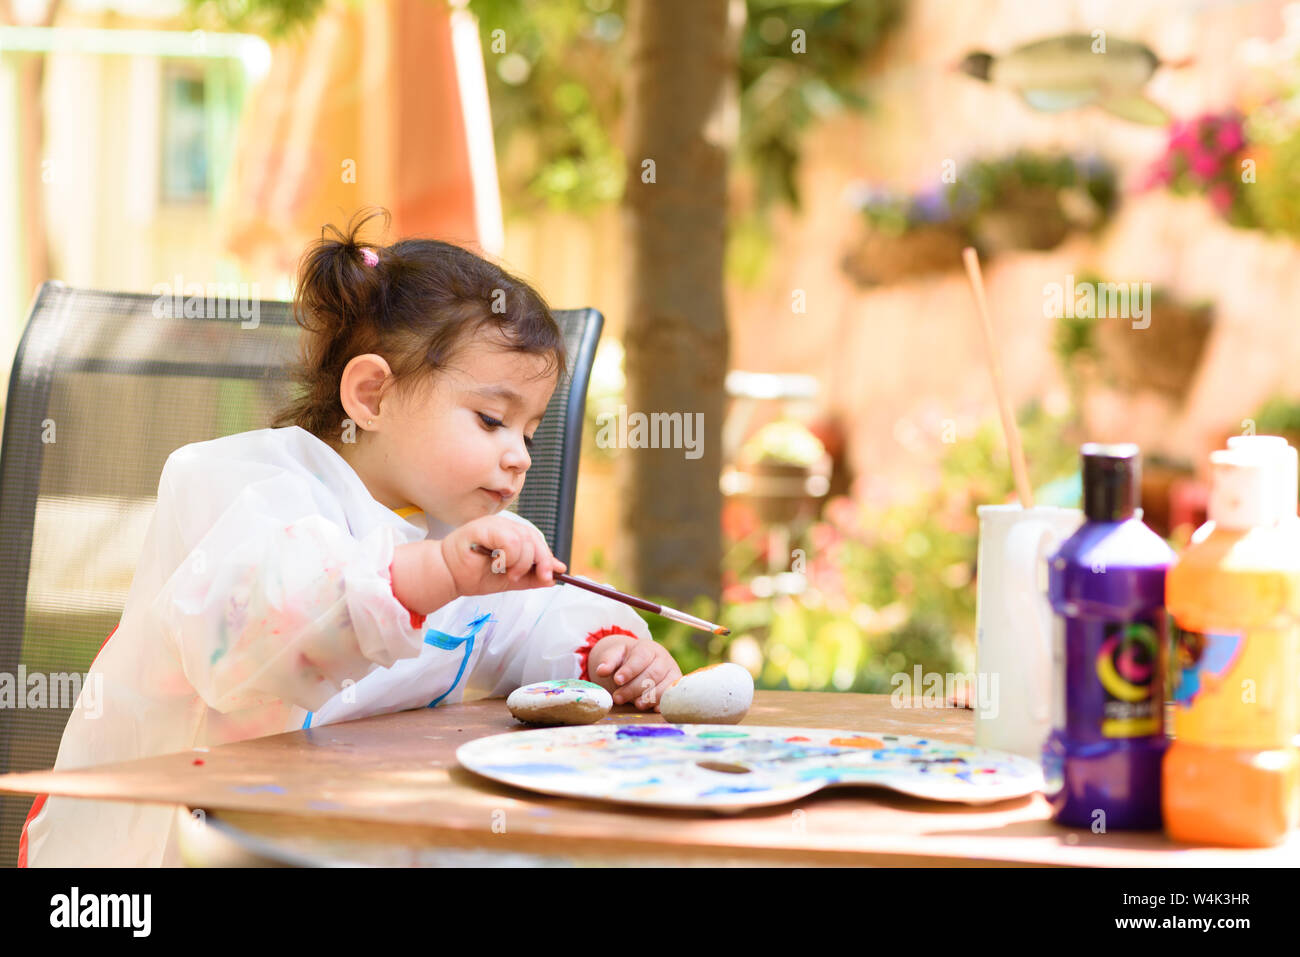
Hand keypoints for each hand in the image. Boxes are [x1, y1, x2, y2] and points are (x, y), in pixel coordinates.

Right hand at [440, 516, 565, 597]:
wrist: (449, 577)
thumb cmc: (473, 575)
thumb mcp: (511, 580)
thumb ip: (532, 576)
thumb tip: (556, 574)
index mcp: (511, 534)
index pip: (536, 540)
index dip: (546, 557)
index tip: (552, 575)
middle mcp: (504, 526)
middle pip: (533, 537)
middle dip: (540, 561)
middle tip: (536, 578)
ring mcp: (493, 524)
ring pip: (523, 539)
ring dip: (521, 562)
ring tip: (508, 573)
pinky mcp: (482, 527)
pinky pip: (509, 539)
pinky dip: (509, 556)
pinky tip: (498, 564)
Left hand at [590, 635, 681, 709]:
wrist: (640, 662)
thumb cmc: (626, 660)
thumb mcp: (615, 655)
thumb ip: (608, 661)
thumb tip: (601, 670)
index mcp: (647, 648)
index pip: (640, 657)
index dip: (630, 670)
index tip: (617, 680)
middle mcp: (662, 659)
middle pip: (652, 674)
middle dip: (634, 688)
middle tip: (618, 698)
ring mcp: (671, 672)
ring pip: (663, 685)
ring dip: (650, 697)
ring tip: (636, 705)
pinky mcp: (674, 686)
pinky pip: (671, 695)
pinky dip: (663, 702)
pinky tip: (654, 709)